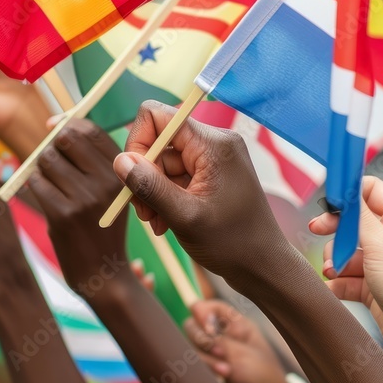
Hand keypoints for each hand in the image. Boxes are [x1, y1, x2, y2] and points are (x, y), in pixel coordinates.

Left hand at [26, 119, 135, 296]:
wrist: (103, 274)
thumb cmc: (101, 227)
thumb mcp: (111, 192)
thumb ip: (92, 159)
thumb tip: (57, 124)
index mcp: (121, 173)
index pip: (91, 130)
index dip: (68, 123)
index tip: (54, 128)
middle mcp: (106, 182)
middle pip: (67, 139)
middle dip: (52, 145)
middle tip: (53, 162)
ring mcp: (84, 198)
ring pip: (47, 160)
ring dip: (41, 168)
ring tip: (50, 184)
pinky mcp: (62, 215)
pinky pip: (36, 183)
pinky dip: (35, 186)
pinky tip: (46, 199)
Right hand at [114, 101, 283, 282]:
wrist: (262, 266)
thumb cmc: (232, 243)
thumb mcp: (184, 217)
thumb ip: (150, 186)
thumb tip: (119, 161)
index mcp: (213, 144)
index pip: (157, 115)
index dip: (138, 143)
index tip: (134, 178)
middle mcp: (214, 143)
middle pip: (158, 142)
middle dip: (145, 176)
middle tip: (145, 214)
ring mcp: (212, 159)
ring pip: (163, 163)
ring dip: (153, 192)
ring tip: (158, 223)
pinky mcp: (210, 174)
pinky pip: (175, 176)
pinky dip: (165, 197)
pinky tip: (166, 222)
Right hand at [184, 300, 288, 382]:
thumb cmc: (261, 375)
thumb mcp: (241, 354)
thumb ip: (216, 335)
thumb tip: (195, 307)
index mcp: (236, 325)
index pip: (211, 308)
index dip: (204, 313)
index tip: (208, 329)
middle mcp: (222, 336)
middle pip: (195, 325)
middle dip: (202, 339)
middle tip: (219, 353)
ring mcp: (214, 353)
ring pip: (192, 345)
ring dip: (206, 358)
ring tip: (226, 371)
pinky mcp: (208, 369)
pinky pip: (194, 362)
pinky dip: (204, 369)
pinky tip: (220, 377)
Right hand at [309, 176, 382, 354]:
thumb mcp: (380, 242)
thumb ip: (358, 215)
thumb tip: (346, 188)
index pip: (372, 191)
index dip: (349, 194)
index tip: (328, 201)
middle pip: (353, 221)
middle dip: (334, 229)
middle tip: (316, 229)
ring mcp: (382, 261)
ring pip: (346, 249)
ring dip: (335, 259)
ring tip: (333, 271)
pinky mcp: (372, 284)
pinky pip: (346, 275)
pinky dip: (338, 280)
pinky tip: (333, 287)